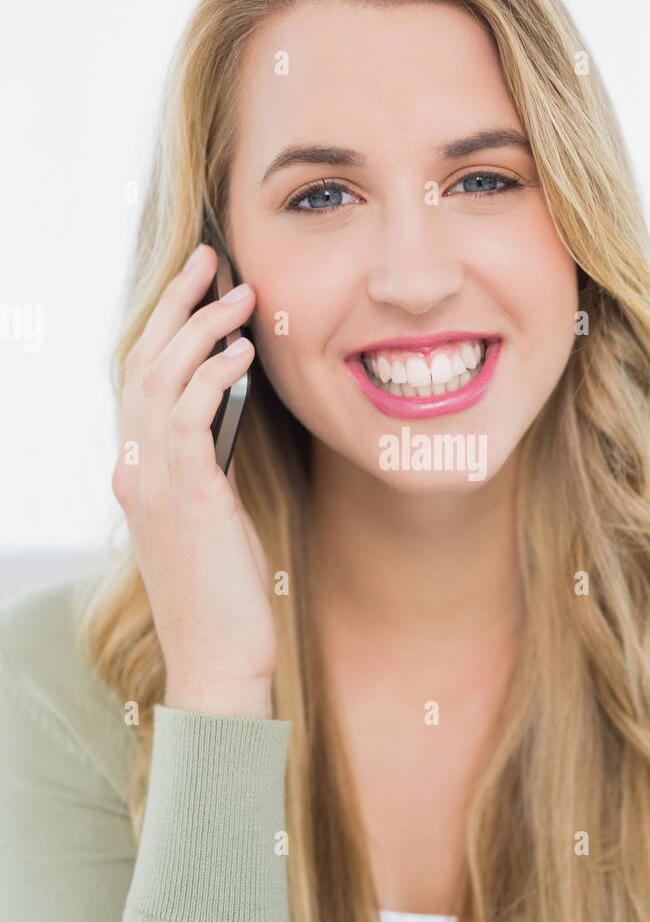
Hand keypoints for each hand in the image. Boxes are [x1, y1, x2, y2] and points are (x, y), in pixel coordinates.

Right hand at [112, 243, 275, 718]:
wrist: (218, 663)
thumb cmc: (225, 597)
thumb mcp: (213, 520)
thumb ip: (209, 468)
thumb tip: (231, 417)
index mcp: (139, 474)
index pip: (142, 381)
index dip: (167, 327)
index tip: (200, 287)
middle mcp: (135, 470)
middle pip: (143, 363)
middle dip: (176, 304)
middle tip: (210, 259)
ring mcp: (154, 483)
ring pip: (161, 379)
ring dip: (202, 327)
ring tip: (240, 293)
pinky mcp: (186, 497)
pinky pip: (188, 417)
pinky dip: (213, 375)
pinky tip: (242, 352)